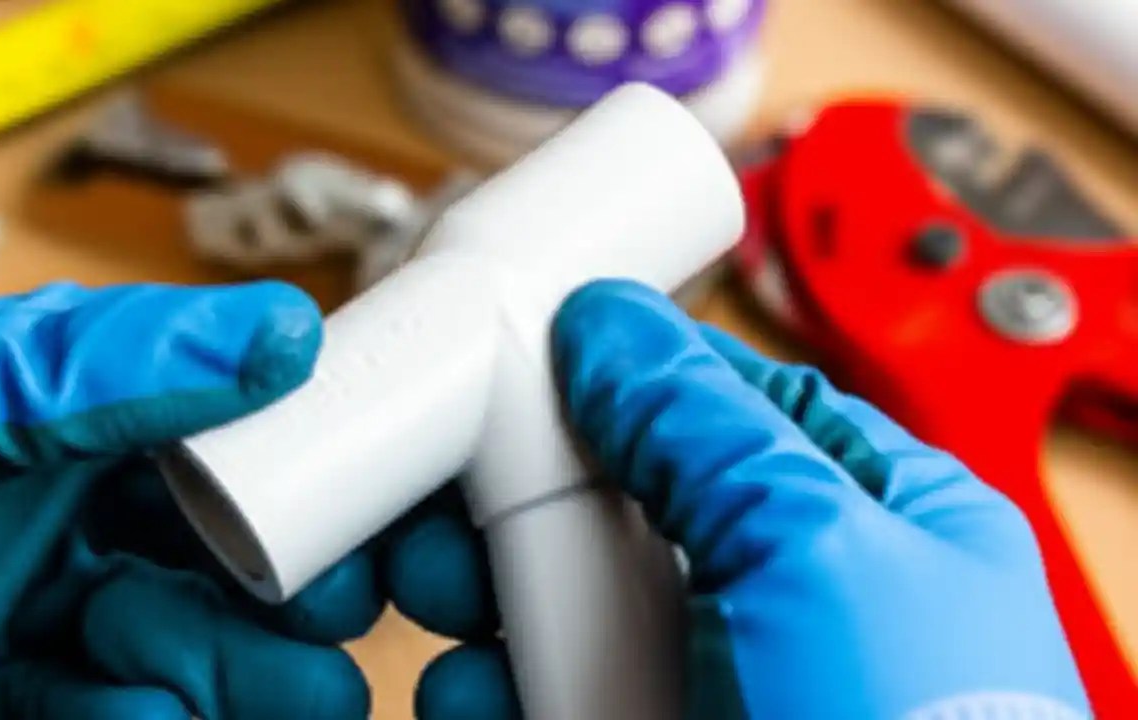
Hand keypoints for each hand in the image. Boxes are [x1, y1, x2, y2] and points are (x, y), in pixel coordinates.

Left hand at [0, 282, 382, 719]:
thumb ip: (96, 365)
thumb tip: (272, 333)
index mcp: (48, 431)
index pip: (211, 454)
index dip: (290, 490)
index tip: (344, 530)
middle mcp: (43, 531)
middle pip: (211, 573)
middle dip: (273, 610)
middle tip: (321, 636)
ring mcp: (18, 635)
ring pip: (175, 661)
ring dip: (224, 679)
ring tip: (251, 694)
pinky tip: (140, 717)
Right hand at [385, 280, 1090, 718]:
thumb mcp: (812, 551)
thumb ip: (703, 426)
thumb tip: (612, 327)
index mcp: (868, 520)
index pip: (729, 401)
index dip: (628, 373)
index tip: (530, 354)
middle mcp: (785, 598)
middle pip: (624, 499)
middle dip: (529, 495)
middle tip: (457, 495)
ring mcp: (712, 680)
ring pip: (570, 601)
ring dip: (490, 593)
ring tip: (444, 596)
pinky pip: (542, 686)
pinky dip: (489, 684)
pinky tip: (466, 690)